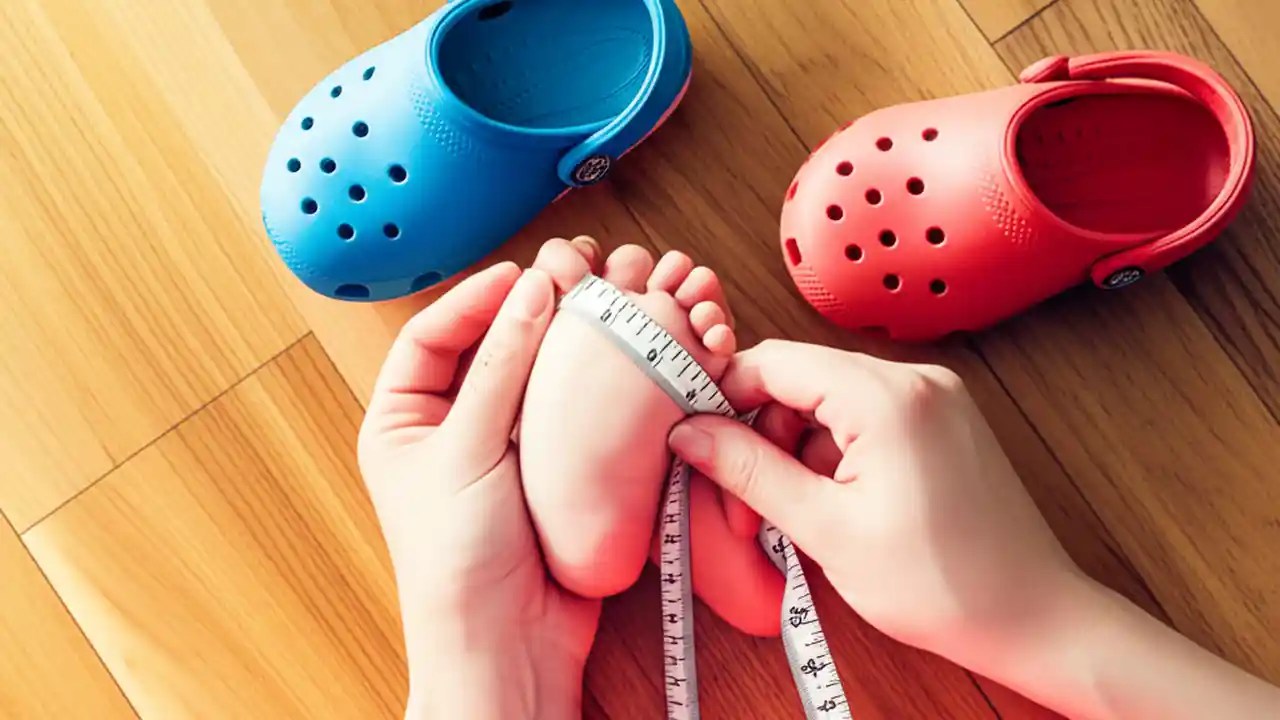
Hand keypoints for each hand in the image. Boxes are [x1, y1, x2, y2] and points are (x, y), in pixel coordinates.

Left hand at [358, 263, 598, 719]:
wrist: (509, 646)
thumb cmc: (457, 566)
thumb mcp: (465, 451)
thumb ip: (499, 367)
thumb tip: (531, 292)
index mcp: (402, 423)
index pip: (431, 336)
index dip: (472, 298)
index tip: (519, 274)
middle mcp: (450, 432)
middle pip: (485, 349)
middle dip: (524, 313)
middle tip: (567, 281)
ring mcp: (503, 451)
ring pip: (532, 378)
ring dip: (561, 345)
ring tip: (595, 312)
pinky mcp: (550, 471)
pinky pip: (568, 414)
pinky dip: (589, 387)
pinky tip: (613, 366)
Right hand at [668, 340, 1279, 719]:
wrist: (1032, 616)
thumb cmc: (940, 584)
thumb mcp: (826, 531)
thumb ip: (750, 471)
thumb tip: (689, 432)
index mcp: (887, 397)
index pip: (774, 361)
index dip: (723, 395)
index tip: (692, 439)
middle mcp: (915, 378)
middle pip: (800, 380)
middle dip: (759, 437)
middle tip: (744, 507)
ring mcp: (934, 396)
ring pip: (828, 400)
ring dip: (792, 451)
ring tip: (786, 517)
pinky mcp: (941, 418)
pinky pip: (862, 416)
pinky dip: (831, 453)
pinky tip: (826, 504)